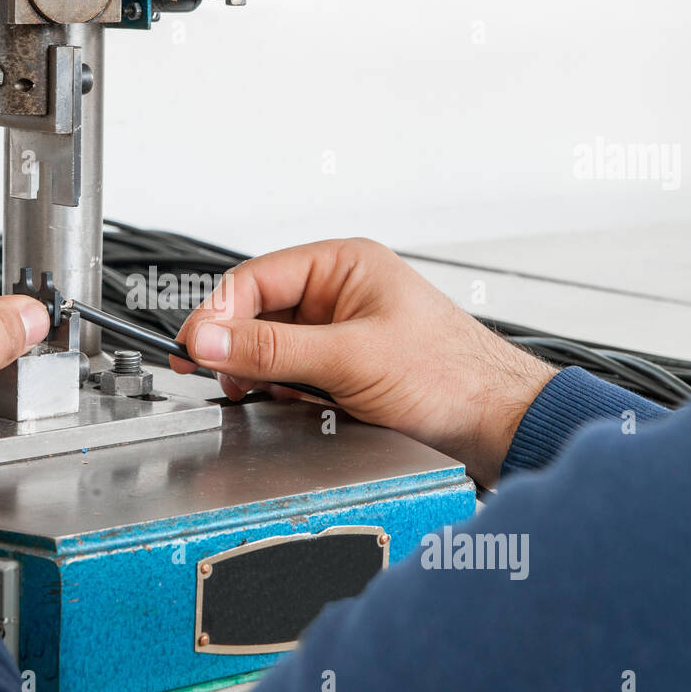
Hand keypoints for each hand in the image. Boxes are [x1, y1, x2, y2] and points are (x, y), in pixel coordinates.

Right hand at [170, 238, 556, 485]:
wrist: (496, 426)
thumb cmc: (452, 377)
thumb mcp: (350, 358)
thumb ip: (273, 349)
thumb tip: (210, 339)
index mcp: (343, 265)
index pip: (255, 279)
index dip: (217, 315)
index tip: (194, 349)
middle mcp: (340, 292)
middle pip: (258, 314)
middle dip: (240, 349)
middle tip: (222, 379)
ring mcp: (341, 332)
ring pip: (272, 349)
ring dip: (264, 375)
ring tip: (269, 396)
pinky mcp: (345, 369)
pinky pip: (293, 375)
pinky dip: (285, 393)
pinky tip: (296, 406)